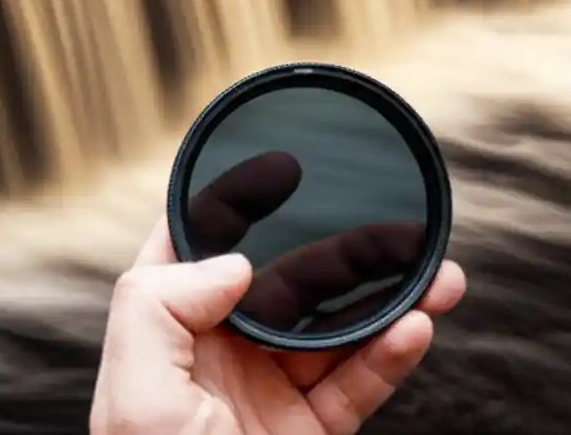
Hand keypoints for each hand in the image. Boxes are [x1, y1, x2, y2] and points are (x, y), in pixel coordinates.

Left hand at [90, 154, 466, 434]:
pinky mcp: (309, 432)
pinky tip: (418, 328)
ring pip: (337, 329)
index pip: (195, 247)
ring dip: (389, 299)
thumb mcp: (132, 403)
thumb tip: (226, 262)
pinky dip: (392, 358)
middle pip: (289, 282)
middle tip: (397, 225)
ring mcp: (269, 392)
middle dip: (346, 251)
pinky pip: (359, 386)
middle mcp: (219, 355)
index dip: (232, 201)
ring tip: (438, 273)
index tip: (278, 163)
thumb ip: (157, 311)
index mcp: (167, 336)